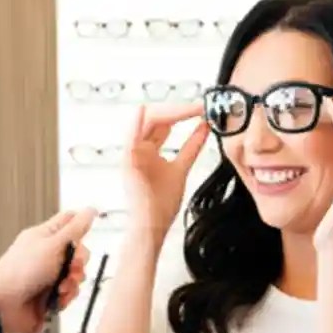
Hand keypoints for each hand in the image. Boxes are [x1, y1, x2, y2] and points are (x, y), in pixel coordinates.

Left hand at [0, 209, 95, 332]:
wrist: (3, 306)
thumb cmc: (19, 272)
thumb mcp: (52, 245)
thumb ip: (74, 230)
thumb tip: (90, 211)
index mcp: (45, 236)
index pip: (68, 222)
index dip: (82, 223)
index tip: (93, 225)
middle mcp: (47, 255)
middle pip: (77, 252)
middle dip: (79, 262)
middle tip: (71, 266)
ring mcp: (48, 276)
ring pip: (76, 276)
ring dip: (72, 282)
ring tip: (60, 287)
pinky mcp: (50, 296)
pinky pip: (69, 294)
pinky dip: (66, 297)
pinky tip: (56, 298)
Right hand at [123, 103, 209, 242]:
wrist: (152, 226)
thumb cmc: (161, 203)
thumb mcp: (182, 168)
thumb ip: (191, 147)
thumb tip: (204, 127)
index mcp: (149, 149)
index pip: (165, 122)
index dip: (183, 113)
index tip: (202, 107)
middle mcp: (139, 148)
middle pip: (156, 118)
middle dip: (179, 110)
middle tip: (200, 106)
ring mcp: (133, 154)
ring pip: (146, 122)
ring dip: (169, 113)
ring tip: (189, 108)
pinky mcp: (128, 163)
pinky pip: (129, 139)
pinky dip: (134, 124)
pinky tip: (142, 111)